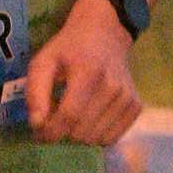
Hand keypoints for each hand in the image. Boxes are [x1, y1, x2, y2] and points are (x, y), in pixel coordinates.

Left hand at [25, 0, 141, 147]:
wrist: (106, 33)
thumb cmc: (70, 48)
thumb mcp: (44, 61)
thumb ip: (36, 92)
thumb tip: (37, 124)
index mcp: (88, 72)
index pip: (69, 115)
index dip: (51, 131)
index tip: (40, 133)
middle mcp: (113, 86)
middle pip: (82, 131)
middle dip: (63, 132)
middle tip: (56, 117)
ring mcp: (128, 97)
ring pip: (96, 139)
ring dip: (79, 134)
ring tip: (73, 115)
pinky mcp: (136, 106)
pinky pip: (112, 138)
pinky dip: (96, 135)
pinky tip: (90, 118)